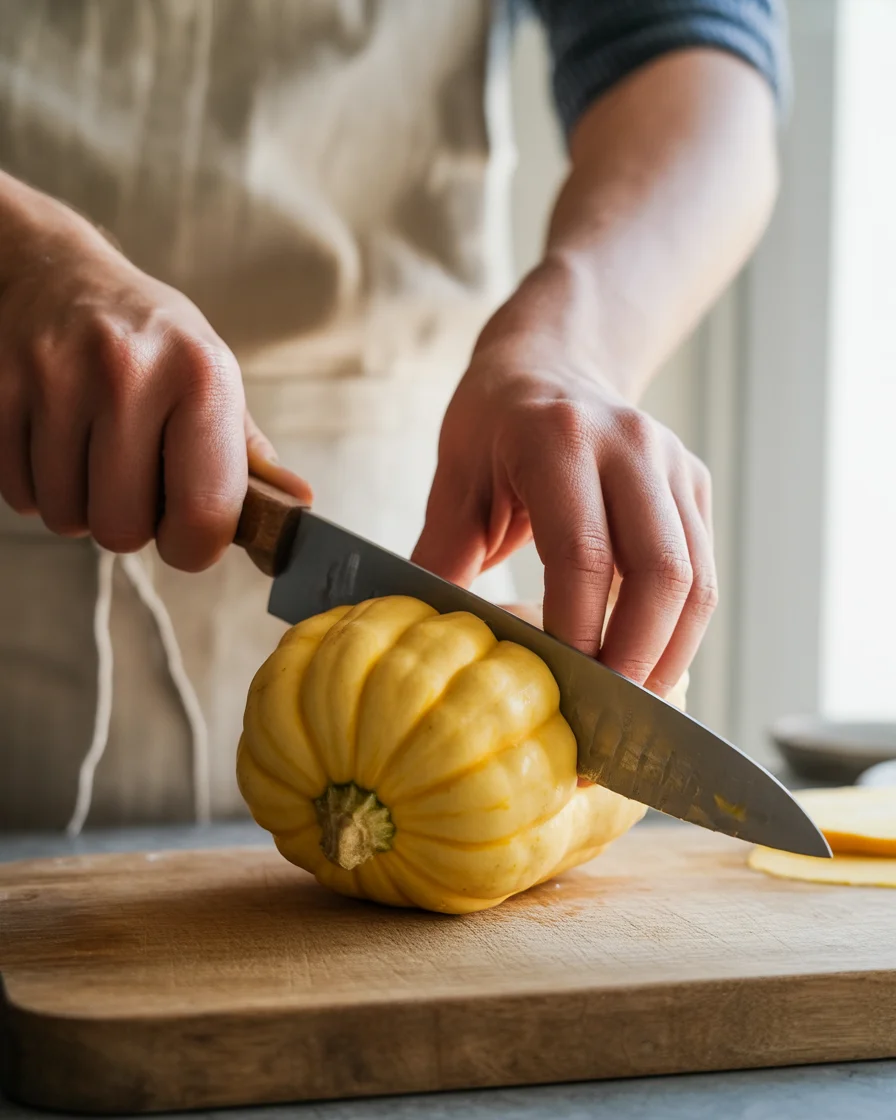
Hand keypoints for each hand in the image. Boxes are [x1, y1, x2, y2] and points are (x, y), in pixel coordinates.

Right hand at [0, 189, 309, 570]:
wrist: (53, 270)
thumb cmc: (150, 340)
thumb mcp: (211, 379)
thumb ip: (248, 455)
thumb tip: (298, 505)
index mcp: (201, 375)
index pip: (203, 515)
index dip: (193, 545)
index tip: (186, 531)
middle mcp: (129, 371)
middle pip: (123, 529)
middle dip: (130, 522)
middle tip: (134, 479)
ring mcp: (55, 377)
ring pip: (65, 517)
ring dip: (81, 504)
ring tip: (94, 453)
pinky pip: (18, 493)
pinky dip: (37, 485)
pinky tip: (56, 442)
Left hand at [413, 328, 716, 697]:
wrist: (554, 361)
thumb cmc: (494, 423)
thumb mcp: (455, 476)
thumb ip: (442, 555)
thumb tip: (433, 642)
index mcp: (559, 438)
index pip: (584, 553)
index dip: (579, 630)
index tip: (560, 688)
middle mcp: (631, 445)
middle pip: (662, 573)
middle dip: (636, 658)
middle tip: (605, 718)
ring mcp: (673, 464)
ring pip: (696, 580)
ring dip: (669, 655)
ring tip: (632, 708)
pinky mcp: (695, 486)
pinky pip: (703, 572)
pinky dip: (680, 629)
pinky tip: (648, 664)